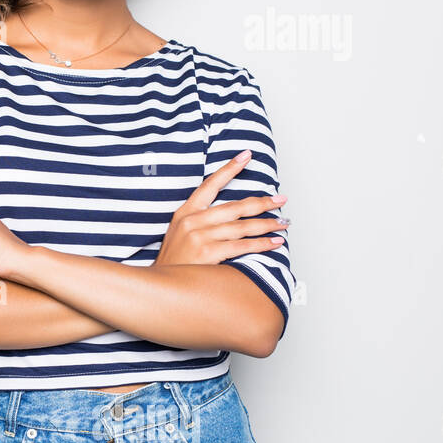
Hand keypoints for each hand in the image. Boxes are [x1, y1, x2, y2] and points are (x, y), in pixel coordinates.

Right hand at [155, 150, 289, 266]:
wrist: (159, 287)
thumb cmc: (173, 264)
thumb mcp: (179, 235)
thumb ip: (200, 223)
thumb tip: (231, 218)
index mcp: (185, 213)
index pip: (210, 185)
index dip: (229, 169)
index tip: (246, 156)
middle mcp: (192, 221)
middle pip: (235, 207)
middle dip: (262, 203)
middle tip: (280, 200)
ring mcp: (199, 236)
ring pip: (242, 226)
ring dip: (267, 224)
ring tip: (283, 223)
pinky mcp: (208, 252)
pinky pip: (242, 245)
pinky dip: (262, 244)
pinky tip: (274, 242)